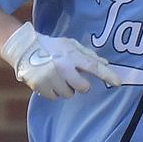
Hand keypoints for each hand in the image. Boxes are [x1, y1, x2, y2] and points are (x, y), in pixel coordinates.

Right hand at [0, 21, 120, 99]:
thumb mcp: (70, 44)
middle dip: (81, 85)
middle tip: (73, 78)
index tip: (118, 83)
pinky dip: (53, 91)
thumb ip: (88, 55)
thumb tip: (105, 63)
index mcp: (71, 55)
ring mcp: (51, 78)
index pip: (94, 67)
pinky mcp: (40, 86)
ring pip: (68, 94)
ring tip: (57, 77)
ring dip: (66, 88)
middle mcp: (62, 67)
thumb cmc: (51, 46)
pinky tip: (49, 81)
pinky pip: (54, 97)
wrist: (24, 48)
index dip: (108, 75)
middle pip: (83, 88)